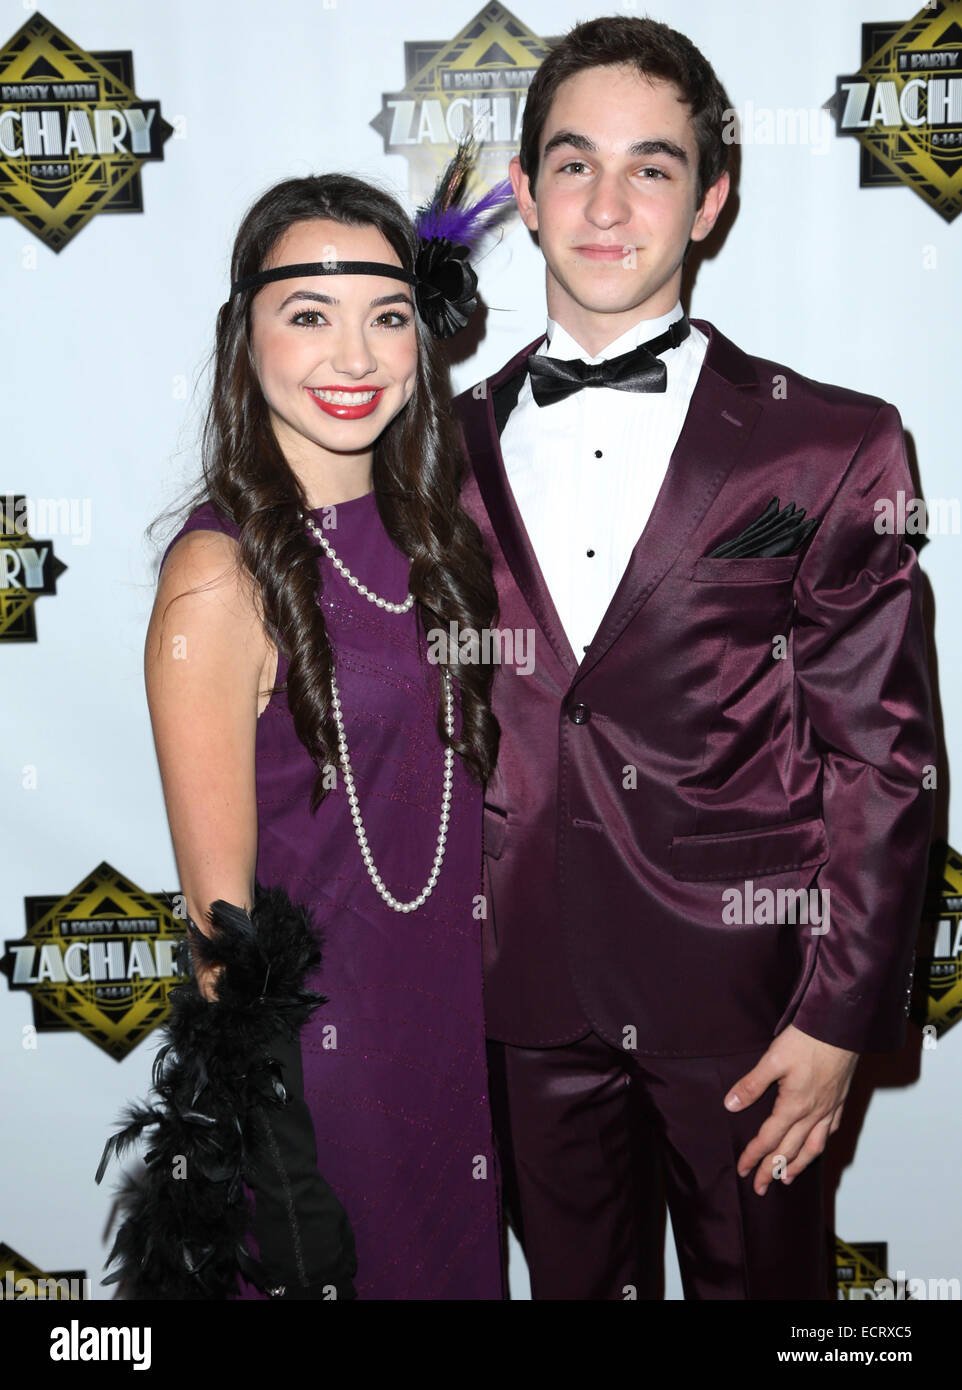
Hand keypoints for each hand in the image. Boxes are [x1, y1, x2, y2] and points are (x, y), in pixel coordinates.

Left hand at [723, 1024, 857, 1195]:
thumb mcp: (772, 1059)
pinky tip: (816, 1146)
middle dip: (772, 1170)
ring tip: (787, 1178)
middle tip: (760, 1187)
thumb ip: (751, 1085)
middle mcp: (814, 1113)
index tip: (742, 1170)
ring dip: (798, 1164)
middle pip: (789, 1150)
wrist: (840, 1026)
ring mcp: (830, 1108)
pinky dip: (821, 1143)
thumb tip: (730, 1104)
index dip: (753, 1156)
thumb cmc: (807, 1040)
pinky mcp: (839, 1099)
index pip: (768, 1139)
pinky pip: (831, 1130)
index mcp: (794, 1106)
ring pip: (813, 1146)